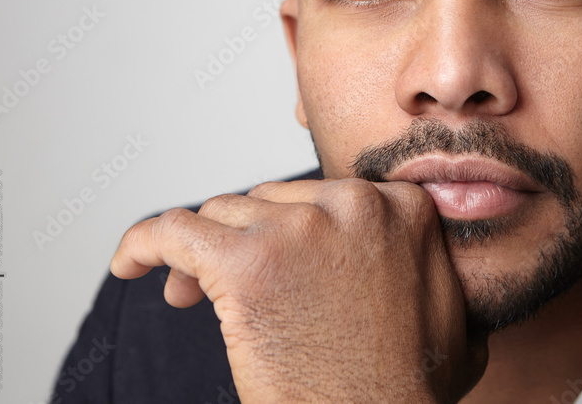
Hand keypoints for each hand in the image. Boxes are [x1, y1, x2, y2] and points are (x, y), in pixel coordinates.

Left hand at [110, 178, 487, 402]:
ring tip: (191, 300)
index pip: (324, 196)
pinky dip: (143, 243)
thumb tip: (424, 266)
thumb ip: (433, 270)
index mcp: (401, 206)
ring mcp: (300, 229)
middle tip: (224, 292)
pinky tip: (128, 265)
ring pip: (225, 214)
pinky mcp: (246, 264)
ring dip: (205, 255)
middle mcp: (354, 202)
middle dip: (247, 241)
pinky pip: (173, 231)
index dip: (291, 230)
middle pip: (271, 200)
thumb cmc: (411, 388)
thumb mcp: (453, 316)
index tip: (276, 265)